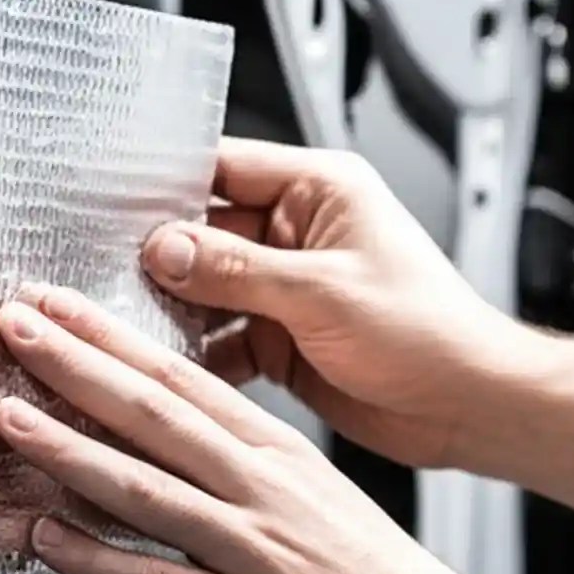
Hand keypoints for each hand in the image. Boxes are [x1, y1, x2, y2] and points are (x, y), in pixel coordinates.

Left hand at [0, 285, 512, 573]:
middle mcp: (261, 490)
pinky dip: (93, 559)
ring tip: (12, 419)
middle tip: (18, 329)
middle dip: (78, 367)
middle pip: (156, 416)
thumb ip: (239, 459)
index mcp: (277, 451)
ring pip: (146, 489)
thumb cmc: (369, 570)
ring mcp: (250, 550)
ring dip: (69, 450)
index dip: (114, 339)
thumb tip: (165, 433)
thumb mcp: (311, 489)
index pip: (183, 379)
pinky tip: (46, 538)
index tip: (63, 308)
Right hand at [140, 137, 522, 467]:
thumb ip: (236, 270)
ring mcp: (287, 290)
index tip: (113, 203)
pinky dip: (198, 353)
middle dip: (160, 257)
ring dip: (174, 309)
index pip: (225, 168)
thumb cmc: (429, 331)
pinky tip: (164, 366)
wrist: (469, 405)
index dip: (169, 184)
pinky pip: (223, 338)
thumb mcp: (323, 291)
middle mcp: (298, 234)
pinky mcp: (283, 340)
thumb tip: (165, 248)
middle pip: (206, 232)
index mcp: (319, 192)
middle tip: (104, 274)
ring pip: (208, 290)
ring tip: (123, 321)